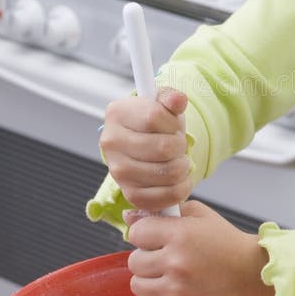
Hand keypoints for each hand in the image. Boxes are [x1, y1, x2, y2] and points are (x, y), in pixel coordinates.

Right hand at [100, 88, 191, 210]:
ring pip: (169, 173)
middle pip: (164, 148)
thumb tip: (178, 100)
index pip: (154, 117)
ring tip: (176, 160)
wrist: (145, 145)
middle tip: (177, 145)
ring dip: (183, 167)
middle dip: (180, 146)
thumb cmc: (156, 123)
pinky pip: (165, 197)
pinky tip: (177, 178)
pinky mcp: (130, 194)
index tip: (172, 125)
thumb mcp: (163, 103)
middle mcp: (111, 142)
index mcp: (116, 113)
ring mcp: (118, 171)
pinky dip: (180, 189)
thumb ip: (172, 98)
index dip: (173, 122)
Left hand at [125, 200, 273, 295]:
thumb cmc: (225, 241)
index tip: (156, 237)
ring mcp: (177, 289)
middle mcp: (176, 262)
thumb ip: (166, 212)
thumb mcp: (200, 215)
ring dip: (150, 279)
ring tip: (170, 274)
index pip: (136, 233)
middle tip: (165, 256)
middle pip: (133, 262)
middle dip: (146, 257)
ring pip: (137, 285)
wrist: (250, 273)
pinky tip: (177, 288)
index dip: (144, 234)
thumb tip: (129, 217)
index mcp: (179, 234)